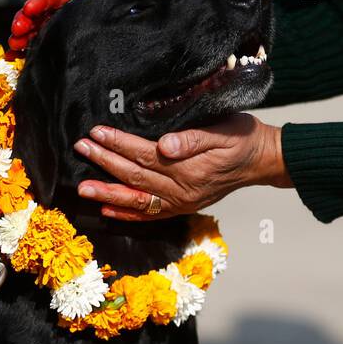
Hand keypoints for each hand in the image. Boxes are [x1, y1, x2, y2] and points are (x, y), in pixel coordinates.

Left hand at [73, 114, 289, 219]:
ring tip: (83, 188)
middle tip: (80, 148)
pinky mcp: (183, 206)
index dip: (119, 143)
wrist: (262, 160)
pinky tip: (108, 209)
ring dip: (108, 193)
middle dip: (105, 162)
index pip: (145, 154)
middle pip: (135, 175)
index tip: (96, 132)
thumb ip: (193, 138)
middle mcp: (182, 190)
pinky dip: (128, 213)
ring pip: (137, 199)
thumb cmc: (242, 137)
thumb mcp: (223, 130)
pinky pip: (150, 214)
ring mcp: (181, 202)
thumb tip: (164, 144)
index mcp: (189, 168)